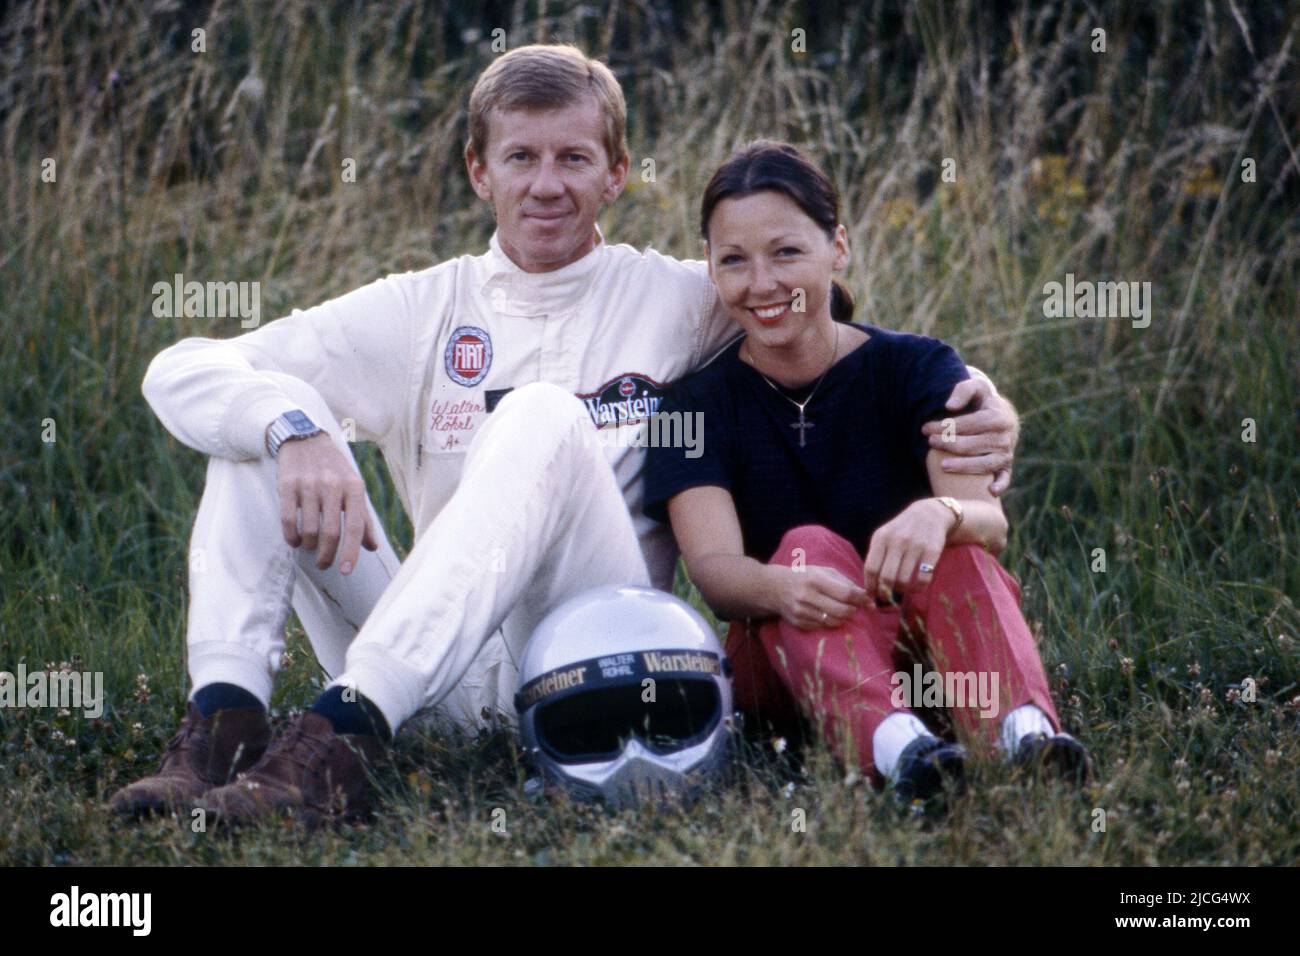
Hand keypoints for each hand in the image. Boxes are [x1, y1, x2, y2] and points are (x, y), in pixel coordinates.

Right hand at [275, 433, 378, 573]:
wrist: (305, 440)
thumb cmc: (334, 470)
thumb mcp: (354, 487)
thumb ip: (364, 517)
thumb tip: (372, 547)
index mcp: (354, 488)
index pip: (355, 526)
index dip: (351, 552)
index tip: (346, 571)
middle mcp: (333, 485)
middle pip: (331, 532)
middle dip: (327, 555)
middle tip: (324, 564)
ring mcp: (309, 485)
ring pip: (310, 529)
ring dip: (309, 546)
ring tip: (310, 547)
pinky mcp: (288, 485)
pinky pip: (289, 519)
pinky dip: (291, 536)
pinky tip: (295, 540)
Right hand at [772, 564, 869, 630]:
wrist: (774, 588)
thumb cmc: (804, 577)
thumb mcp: (824, 572)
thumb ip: (846, 583)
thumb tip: (868, 598)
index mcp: (815, 580)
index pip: (846, 594)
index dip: (861, 599)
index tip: (869, 601)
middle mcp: (807, 597)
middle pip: (842, 611)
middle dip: (854, 610)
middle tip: (855, 606)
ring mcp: (802, 612)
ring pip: (835, 621)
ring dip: (844, 617)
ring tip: (843, 609)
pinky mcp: (799, 623)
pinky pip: (824, 627)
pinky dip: (831, 621)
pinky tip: (829, 613)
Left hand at [863, 500, 952, 599]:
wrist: (930, 514)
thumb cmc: (902, 530)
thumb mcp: (884, 536)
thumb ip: (876, 557)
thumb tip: (870, 586)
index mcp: (881, 538)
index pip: (871, 568)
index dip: (870, 586)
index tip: (871, 596)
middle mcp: (897, 541)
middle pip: (886, 577)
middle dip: (884, 593)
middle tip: (886, 598)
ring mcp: (915, 546)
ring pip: (903, 580)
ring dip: (901, 591)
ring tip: (900, 591)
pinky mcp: (932, 551)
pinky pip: (923, 579)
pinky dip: (918, 588)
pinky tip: (916, 588)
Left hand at [921, 377, 1018, 494]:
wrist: (1002, 417)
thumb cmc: (982, 402)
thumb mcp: (976, 388)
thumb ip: (963, 391)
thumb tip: (949, 406)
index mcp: (998, 417)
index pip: (968, 424)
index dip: (945, 426)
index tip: (925, 428)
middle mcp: (1004, 437)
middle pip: (973, 445)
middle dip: (948, 444)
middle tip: (930, 442)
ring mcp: (1006, 454)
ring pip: (985, 464)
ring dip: (963, 466)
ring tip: (942, 466)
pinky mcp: (1006, 466)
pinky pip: (1005, 478)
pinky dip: (1000, 485)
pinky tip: (990, 492)